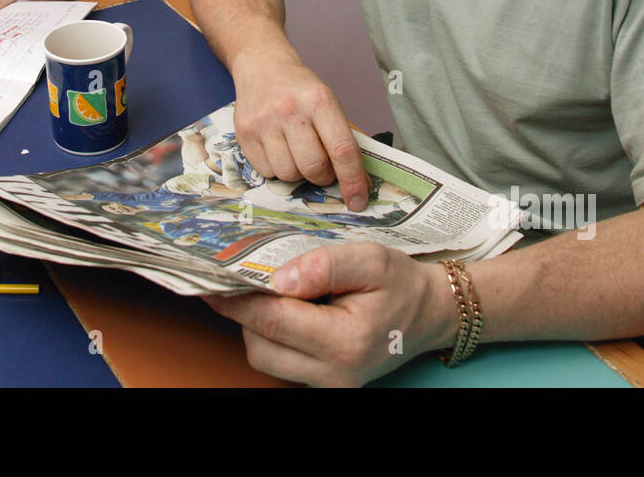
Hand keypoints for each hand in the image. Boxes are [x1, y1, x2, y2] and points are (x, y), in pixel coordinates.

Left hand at [203, 243, 457, 386]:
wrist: (430, 313)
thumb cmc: (401, 284)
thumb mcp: (371, 259)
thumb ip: (325, 265)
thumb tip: (279, 277)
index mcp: (345, 342)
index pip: (273, 320)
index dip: (238, 299)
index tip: (213, 279)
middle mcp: (334, 373)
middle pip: (260, 345)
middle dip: (244, 312)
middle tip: (239, 278)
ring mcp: (330, 384)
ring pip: (265, 358)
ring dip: (258, 325)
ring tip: (268, 291)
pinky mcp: (326, 383)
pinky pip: (282, 362)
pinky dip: (273, 336)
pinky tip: (283, 309)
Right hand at [231, 49, 367, 209]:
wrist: (262, 66)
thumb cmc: (300, 89)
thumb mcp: (327, 101)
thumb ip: (340, 136)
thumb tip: (356, 180)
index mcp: (319, 100)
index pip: (342, 149)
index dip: (353, 180)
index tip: (358, 201)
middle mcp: (290, 110)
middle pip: (313, 167)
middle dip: (323, 177)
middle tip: (323, 168)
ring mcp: (264, 122)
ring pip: (288, 174)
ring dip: (298, 173)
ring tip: (297, 154)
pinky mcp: (244, 133)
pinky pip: (266, 172)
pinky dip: (277, 169)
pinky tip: (279, 150)